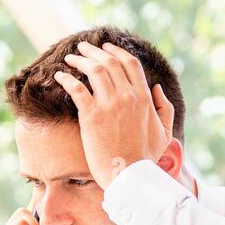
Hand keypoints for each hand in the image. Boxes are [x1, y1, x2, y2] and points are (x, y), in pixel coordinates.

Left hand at [53, 40, 174, 188]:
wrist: (130, 177)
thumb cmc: (146, 158)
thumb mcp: (165, 132)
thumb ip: (164, 108)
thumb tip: (157, 88)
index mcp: (145, 97)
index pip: (130, 64)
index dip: (116, 51)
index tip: (105, 47)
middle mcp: (128, 96)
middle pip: (109, 62)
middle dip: (94, 51)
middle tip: (83, 47)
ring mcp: (109, 105)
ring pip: (93, 70)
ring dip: (80, 60)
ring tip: (70, 57)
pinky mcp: (91, 116)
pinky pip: (76, 88)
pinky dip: (67, 78)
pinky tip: (59, 75)